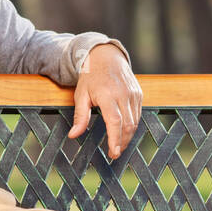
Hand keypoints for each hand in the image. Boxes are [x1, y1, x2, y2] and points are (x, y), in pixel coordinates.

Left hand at [67, 42, 142, 159]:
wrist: (106, 56)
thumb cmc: (91, 76)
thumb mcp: (80, 95)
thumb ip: (80, 117)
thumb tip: (73, 136)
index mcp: (107, 94)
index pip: (115, 122)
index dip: (115, 139)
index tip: (114, 153)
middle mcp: (123, 94)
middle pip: (127, 125)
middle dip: (122, 143)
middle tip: (114, 154)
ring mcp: (133, 94)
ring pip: (135, 122)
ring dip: (128, 136)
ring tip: (118, 145)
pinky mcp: (138, 93)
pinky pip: (137, 114)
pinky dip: (132, 125)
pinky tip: (124, 131)